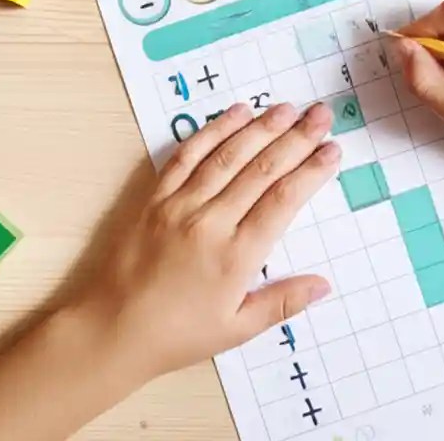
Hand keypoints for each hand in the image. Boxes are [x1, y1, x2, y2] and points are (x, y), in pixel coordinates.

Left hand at [71, 102, 339, 384]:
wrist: (111, 329)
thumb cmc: (176, 335)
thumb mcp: (236, 329)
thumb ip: (282, 303)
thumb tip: (323, 284)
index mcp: (236, 257)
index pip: (283, 200)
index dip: (311, 171)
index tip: (332, 150)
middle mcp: (210, 222)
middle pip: (262, 169)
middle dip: (296, 138)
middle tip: (320, 115)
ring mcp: (180, 205)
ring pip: (228, 155)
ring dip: (261, 127)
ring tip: (287, 108)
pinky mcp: (155, 198)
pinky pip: (187, 155)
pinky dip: (213, 131)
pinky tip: (235, 114)